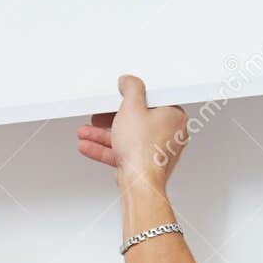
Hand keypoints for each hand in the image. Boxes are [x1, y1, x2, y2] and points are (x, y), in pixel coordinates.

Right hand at [76, 75, 188, 189]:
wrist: (140, 182)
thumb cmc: (143, 149)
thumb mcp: (132, 108)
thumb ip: (131, 89)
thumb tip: (130, 81)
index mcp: (174, 116)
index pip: (152, 100)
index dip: (132, 98)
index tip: (120, 97)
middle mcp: (169, 133)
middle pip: (136, 119)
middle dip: (111, 119)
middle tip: (100, 115)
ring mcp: (156, 150)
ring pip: (127, 137)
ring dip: (104, 134)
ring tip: (87, 132)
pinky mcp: (144, 164)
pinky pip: (123, 152)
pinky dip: (106, 149)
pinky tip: (90, 146)